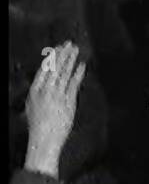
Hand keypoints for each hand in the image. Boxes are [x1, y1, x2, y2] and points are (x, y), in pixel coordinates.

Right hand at [24, 43, 85, 177]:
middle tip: (68, 44)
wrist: (44, 138)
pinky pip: (73, 84)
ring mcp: (57, 95)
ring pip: (64, 73)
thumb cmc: (38, 126)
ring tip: (75, 51)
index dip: (51, 58)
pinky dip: (78, 74)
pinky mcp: (68, 101)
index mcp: (34, 91)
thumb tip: (44, 85)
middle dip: (62, 54)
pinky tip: (81, 66)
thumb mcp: (32, 107)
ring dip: (70, 60)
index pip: (43, 69)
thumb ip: (39, 94)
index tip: (56, 49)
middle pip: (54, 68)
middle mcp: (45, 91)